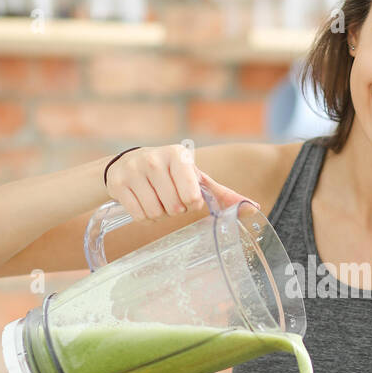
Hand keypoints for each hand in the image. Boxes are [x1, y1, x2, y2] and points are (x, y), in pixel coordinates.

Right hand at [106, 143, 256, 221]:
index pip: (192, 195)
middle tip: (169, 198)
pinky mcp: (118, 184)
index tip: (188, 198)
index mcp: (178, 155)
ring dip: (159, 214)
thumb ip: (223, 194)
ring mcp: (133, 171)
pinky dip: (144, 217)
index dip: (192, 203)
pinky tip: (143, 202)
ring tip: (156, 199)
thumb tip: (253, 209)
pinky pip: (139, 216)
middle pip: (173, 208)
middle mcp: (154, 159)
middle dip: (174, 209)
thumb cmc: (170, 173)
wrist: (126, 163)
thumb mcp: (195, 178)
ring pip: (155, 213)